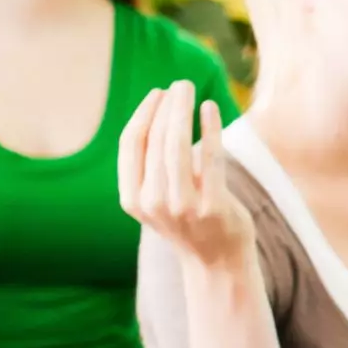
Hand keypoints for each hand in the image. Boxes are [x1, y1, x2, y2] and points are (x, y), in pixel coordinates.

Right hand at [115, 80, 257, 277]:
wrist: (217, 263)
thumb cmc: (189, 221)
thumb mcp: (159, 197)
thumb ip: (153, 166)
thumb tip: (160, 115)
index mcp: (132, 198)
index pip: (131, 146)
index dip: (143, 115)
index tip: (157, 94)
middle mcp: (152, 202)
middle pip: (156, 141)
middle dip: (166, 107)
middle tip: (179, 84)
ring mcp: (182, 206)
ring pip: (178, 146)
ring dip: (183, 111)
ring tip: (189, 90)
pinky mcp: (212, 206)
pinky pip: (211, 158)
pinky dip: (210, 128)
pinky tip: (210, 108)